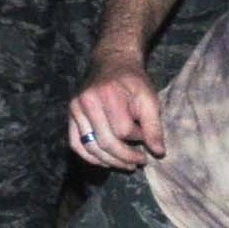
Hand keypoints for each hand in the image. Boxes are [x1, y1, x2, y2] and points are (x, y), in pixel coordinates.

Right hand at [66, 54, 165, 169]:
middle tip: (140, 161)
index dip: (139, 138)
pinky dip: (90, 157)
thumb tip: (158, 152)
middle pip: (106, 142)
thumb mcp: (149, 99)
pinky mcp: (71, 115)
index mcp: (108, 95)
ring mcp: (75, 108)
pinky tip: (106, 161)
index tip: (146, 134)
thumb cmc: (133, 82)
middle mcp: (87, 102)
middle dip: (126, 157)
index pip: (123, 130)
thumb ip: (154, 126)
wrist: (111, 62)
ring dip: (110, 161)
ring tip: (126, 165)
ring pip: (90, 147)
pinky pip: (75, 143)